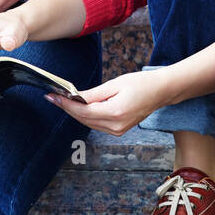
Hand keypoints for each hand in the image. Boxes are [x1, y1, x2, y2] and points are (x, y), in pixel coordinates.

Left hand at [45, 69, 171, 135]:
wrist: (162, 91)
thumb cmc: (141, 84)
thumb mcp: (116, 84)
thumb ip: (94, 93)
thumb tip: (75, 97)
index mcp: (115, 112)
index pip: (83, 111)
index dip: (66, 104)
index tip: (53, 96)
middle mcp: (116, 125)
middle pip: (83, 119)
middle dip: (67, 108)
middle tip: (53, 96)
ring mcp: (118, 130)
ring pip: (88, 123)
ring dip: (75, 112)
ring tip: (62, 100)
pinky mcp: (119, 130)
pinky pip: (97, 124)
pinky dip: (86, 116)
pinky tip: (78, 106)